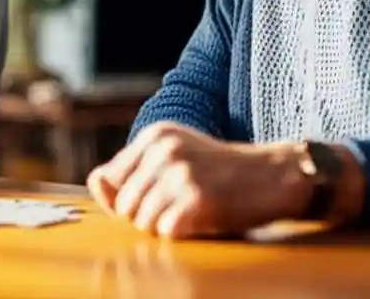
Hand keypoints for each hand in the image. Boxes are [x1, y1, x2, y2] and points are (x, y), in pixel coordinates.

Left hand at [86, 122, 311, 237]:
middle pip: (123, 205)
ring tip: (191, 211)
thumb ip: (131, 171)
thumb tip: (95, 182)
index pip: (109, 179)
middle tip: (179, 205)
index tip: (156, 196)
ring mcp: (179, 173)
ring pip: (141, 221)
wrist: (275, 176)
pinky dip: (181, 233)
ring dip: (164, 226)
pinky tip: (202, 218)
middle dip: (145, 215)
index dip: (127, 197)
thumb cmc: (221, 173)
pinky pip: (164, 232)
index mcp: (154, 135)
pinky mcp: (195, 199)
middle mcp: (163, 149)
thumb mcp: (175, 158)